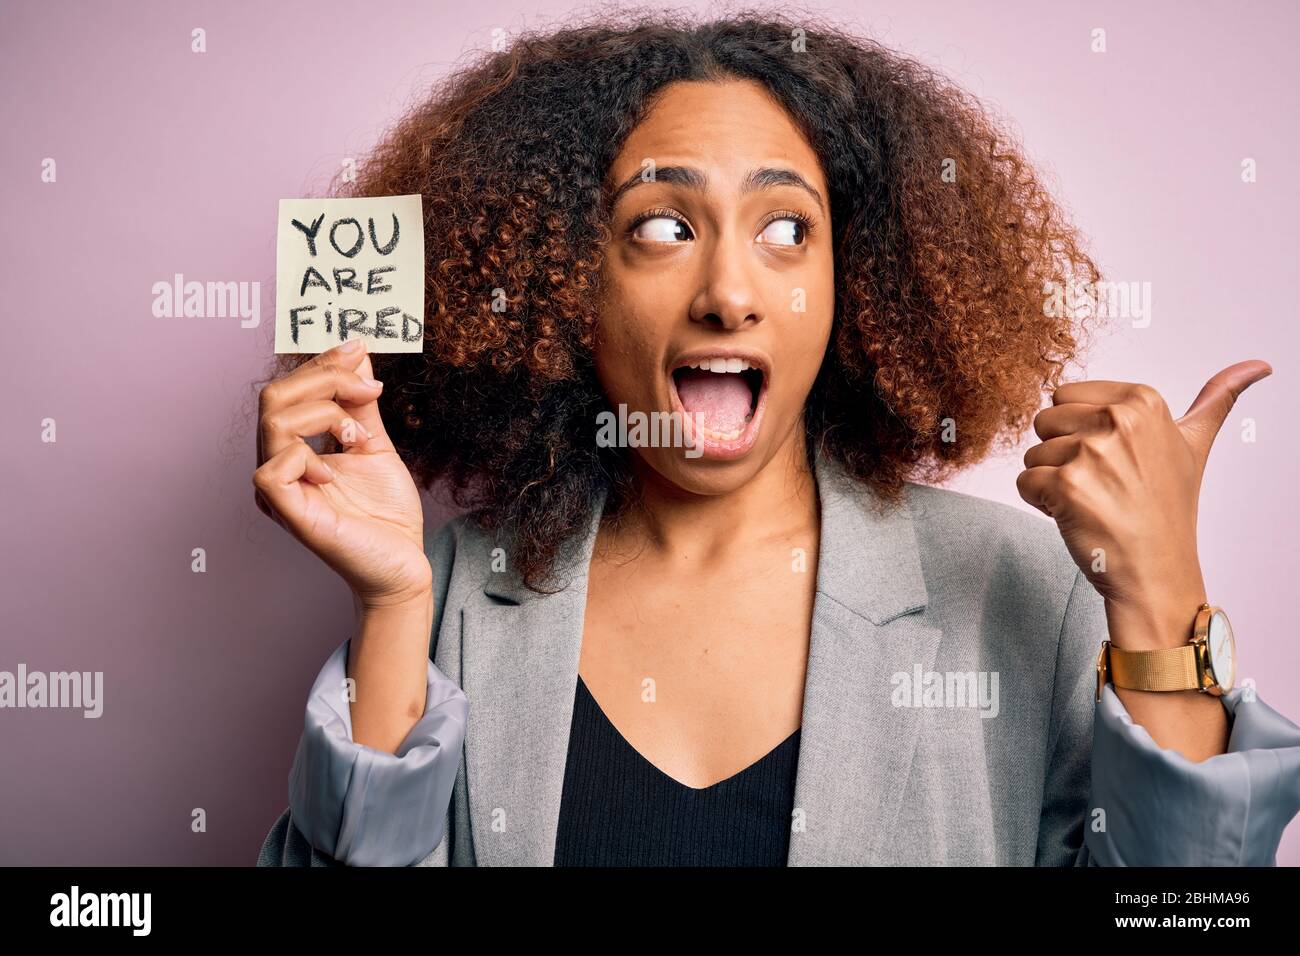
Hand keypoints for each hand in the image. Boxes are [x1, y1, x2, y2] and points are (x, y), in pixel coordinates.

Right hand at [253, 339, 431, 607]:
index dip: (321, 364)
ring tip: (357, 436)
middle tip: (369, 388)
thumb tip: (355, 356)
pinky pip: (272, 469)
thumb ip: (360, 404)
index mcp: (295, 448)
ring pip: (273, 422)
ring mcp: (281, 491)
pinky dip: (306, 455)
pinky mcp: (289, 514)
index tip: (359, 349)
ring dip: (325, 414)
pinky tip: (335, 468)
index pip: (289, 389)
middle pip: (273, 396)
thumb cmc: (385, 514)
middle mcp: (280, 465)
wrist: (403, 563)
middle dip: (325, 379)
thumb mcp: (375, 445)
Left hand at [1016, 359, 1270, 648]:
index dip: (1078, 431)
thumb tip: (1258, 365)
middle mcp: (1117, 420)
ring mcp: (1091, 453)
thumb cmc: (1167, 510)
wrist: (1157, 570)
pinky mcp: (1065, 484)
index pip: (1064, 397)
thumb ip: (1217, 399)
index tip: (1112, 458)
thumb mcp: (1195, 445)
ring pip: (1033, 454)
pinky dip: (1040, 503)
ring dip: (1050, 481)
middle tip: (1099, 483)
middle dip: (1060, 454)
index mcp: (1142, 401)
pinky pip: (1024, 482)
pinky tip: (1075, 516)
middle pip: (1044, 422)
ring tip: (1091, 500)